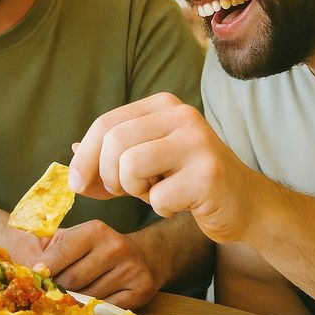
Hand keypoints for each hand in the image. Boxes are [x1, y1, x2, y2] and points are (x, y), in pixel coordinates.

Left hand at [34, 221, 157, 308]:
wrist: (143, 256)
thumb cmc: (97, 249)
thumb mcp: (74, 239)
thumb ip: (49, 248)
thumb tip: (22, 268)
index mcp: (94, 231)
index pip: (61, 254)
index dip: (44, 269)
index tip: (35, 276)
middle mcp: (115, 247)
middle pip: (72, 280)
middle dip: (60, 287)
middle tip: (55, 290)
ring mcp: (130, 269)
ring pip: (88, 297)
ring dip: (77, 299)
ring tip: (77, 293)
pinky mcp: (140, 291)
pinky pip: (106, 309)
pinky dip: (96, 309)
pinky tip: (94, 300)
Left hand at [68, 92, 271, 243]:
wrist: (244, 204)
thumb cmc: (186, 182)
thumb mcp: (146, 163)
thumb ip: (109, 158)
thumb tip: (70, 158)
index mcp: (162, 105)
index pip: (106, 123)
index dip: (84, 157)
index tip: (76, 184)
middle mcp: (181, 115)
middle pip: (114, 142)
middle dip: (108, 176)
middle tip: (126, 191)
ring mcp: (197, 142)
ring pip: (130, 165)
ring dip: (134, 191)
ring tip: (155, 192)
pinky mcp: (209, 175)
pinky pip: (158, 197)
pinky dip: (162, 208)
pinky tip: (180, 203)